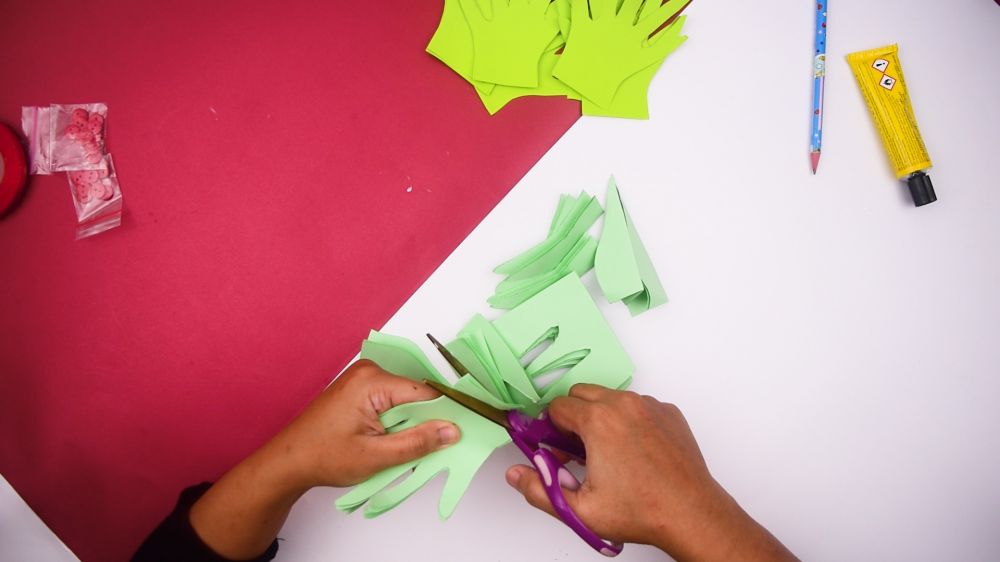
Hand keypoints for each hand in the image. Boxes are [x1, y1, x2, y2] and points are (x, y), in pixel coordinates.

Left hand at [271, 358, 460, 488]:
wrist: (289, 461)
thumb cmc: (322, 456)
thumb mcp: (376, 456)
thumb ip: (417, 443)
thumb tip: (452, 430)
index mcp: (372, 381)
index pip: (425, 394)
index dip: (443, 416)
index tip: (458, 437)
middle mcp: (369, 372)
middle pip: (416, 397)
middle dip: (423, 424)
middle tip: (421, 453)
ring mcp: (364, 379)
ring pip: (405, 402)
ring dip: (408, 427)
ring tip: (397, 451)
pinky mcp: (361, 390)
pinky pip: (392, 404)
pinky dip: (396, 424)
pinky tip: (387, 444)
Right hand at [505, 384, 796, 560]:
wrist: (691, 514)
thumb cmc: (643, 510)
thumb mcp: (579, 509)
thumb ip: (539, 489)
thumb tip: (517, 474)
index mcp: (598, 421)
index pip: (557, 407)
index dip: (550, 429)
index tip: (554, 448)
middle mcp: (624, 405)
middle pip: (582, 394)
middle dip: (573, 418)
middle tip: (577, 451)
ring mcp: (650, 406)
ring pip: (611, 398)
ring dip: (602, 417)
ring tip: (607, 454)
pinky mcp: (669, 413)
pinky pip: (639, 406)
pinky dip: (630, 421)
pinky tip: (634, 452)